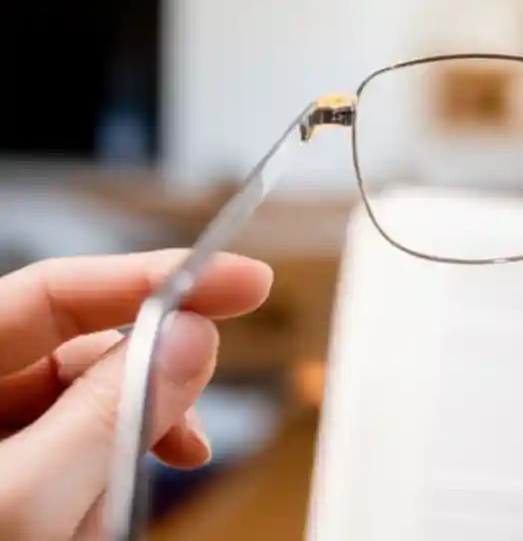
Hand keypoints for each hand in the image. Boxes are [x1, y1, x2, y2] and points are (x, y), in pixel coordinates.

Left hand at [0, 250, 271, 539]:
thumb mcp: (27, 502)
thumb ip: (111, 411)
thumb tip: (192, 336)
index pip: (50, 293)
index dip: (149, 276)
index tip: (241, 281)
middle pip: (72, 352)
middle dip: (144, 382)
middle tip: (196, 419)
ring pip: (83, 413)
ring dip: (130, 445)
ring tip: (135, 494)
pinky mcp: (12, 495)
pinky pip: (75, 465)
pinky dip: (113, 480)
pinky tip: (121, 504)